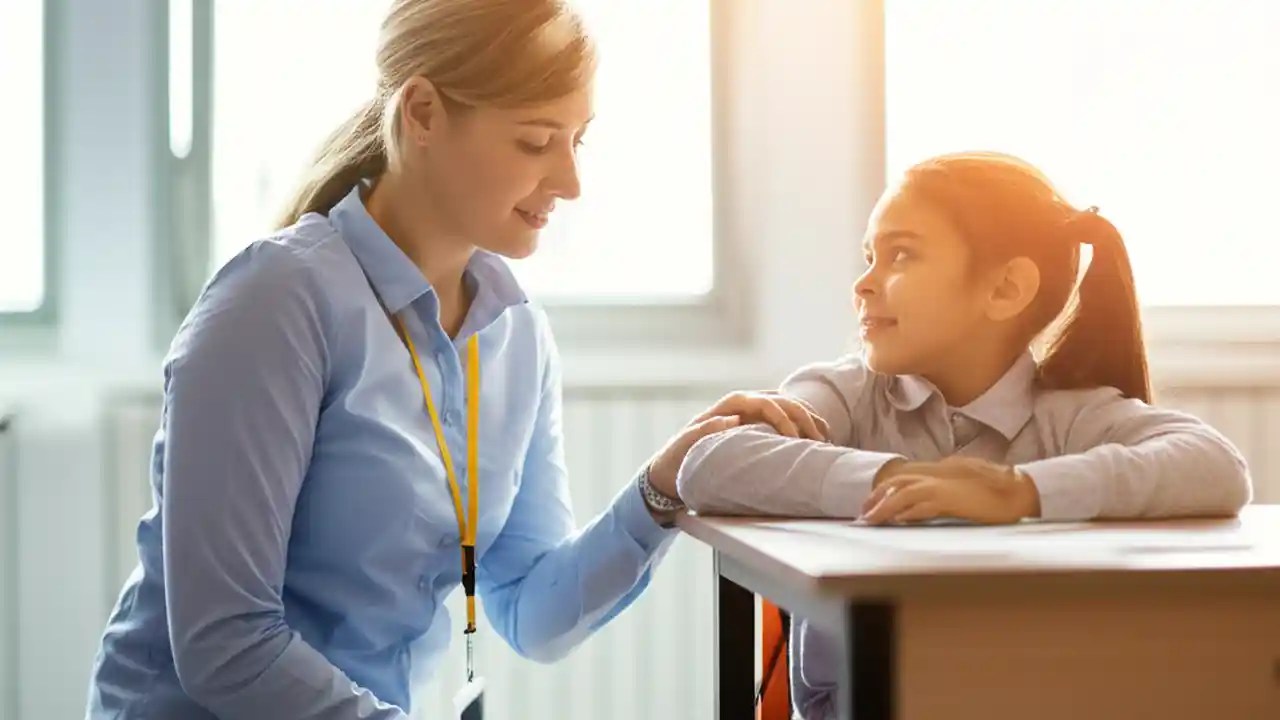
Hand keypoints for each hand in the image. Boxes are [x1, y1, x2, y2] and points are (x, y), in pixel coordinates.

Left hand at [646, 391, 830, 498]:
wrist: (672, 470)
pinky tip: (821, 438)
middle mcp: (744, 405)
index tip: (793, 438)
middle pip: (783, 402)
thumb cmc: (678, 459)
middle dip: (803, 419)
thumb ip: (705, 431)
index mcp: (729, 405)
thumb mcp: (685, 445)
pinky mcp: (760, 427)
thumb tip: (734, 420)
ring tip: (825, 440)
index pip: (765, 403)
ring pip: (790, 408)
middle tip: (818, 442)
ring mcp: (754, 414)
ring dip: (809, 421)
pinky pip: (789, 420)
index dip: (782, 417)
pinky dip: (806, 426)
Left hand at [860, 456, 1040, 524]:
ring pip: (904, 492)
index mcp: (943, 470)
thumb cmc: (1000, 490)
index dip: (888, 489)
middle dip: (878, 496)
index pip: (908, 477)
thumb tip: (933, 499)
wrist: (1022, 491)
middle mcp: (939, 474)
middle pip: (899, 481)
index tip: (874, 501)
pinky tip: (895, 520)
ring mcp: (944, 486)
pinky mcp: (951, 500)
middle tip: (864, 512)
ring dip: (884, 506)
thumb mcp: (968, 483)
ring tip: (870, 520)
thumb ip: (948, 487)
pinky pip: (922, 505)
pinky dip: (906, 512)